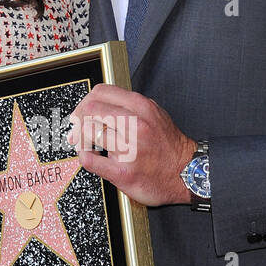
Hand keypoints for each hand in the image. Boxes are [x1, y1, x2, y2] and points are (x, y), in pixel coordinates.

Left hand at [67, 83, 195, 206]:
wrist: (188, 173)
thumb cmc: (168, 146)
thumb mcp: (153, 114)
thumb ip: (129, 106)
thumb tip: (100, 104)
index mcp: (141, 107)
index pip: (100, 92)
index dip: (85, 102)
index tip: (82, 112)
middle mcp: (136, 125)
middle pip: (90, 110)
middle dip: (78, 119)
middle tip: (77, 130)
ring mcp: (130, 149)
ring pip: (88, 132)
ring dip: (81, 139)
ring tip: (85, 144)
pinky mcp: (124, 172)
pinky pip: (90, 159)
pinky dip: (84, 155)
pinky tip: (90, 156)